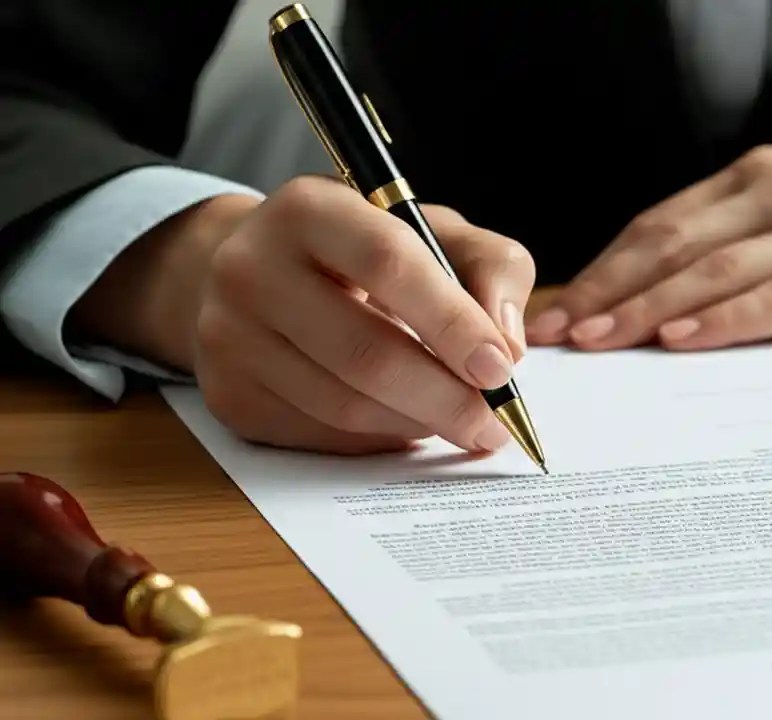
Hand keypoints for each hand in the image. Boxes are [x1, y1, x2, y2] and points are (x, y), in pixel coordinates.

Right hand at [71, 176, 534, 454]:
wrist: (255, 273)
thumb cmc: (364, 252)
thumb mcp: (433, 230)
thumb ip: (491, 268)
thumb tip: (509, 344)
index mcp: (309, 209)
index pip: (387, 263)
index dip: (451, 321)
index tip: (501, 368)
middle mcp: (251, 268)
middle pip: (364, 352)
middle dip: (445, 397)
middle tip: (495, 424)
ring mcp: (229, 336)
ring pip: (344, 405)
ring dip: (419, 424)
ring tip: (463, 423)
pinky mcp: (229, 395)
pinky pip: (321, 435)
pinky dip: (380, 438)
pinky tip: (409, 423)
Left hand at [528, 145, 771, 350]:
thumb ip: (742, 243)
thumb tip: (658, 301)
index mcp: (761, 175)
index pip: (660, 224)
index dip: (603, 268)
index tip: (558, 309)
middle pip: (673, 245)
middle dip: (607, 292)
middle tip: (558, 335)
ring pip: (714, 271)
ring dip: (647, 309)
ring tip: (599, 343)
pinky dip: (724, 321)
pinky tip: (682, 341)